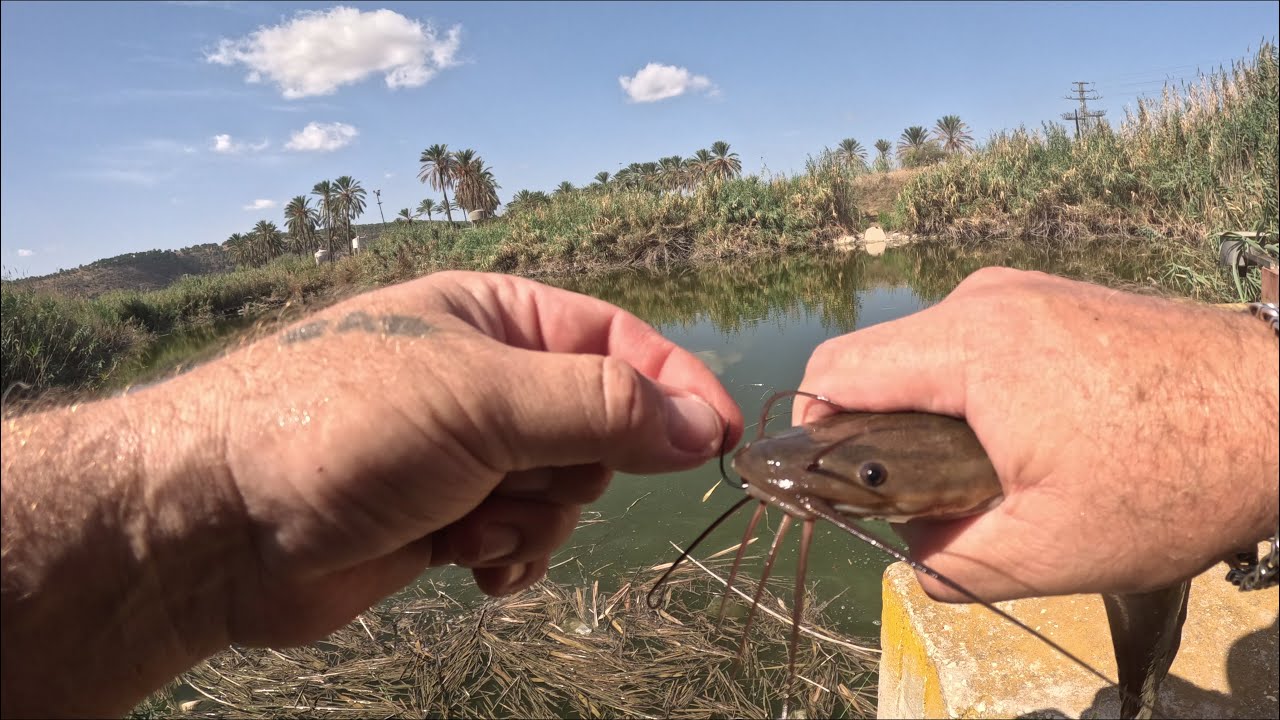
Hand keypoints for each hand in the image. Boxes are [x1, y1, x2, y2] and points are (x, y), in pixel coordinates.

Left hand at [148, 270, 741, 646]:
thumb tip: (704, 423)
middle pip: (599, 426)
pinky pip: (524, 536)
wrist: (215, 525)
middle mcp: (486, 379)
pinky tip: (474, 566)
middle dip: (577, 467)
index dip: (677, 386)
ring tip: (475, 526)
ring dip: (536, 519)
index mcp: (495, 318)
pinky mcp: (447, 516)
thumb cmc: (338, 427)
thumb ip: (598, 408)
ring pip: (564, 491)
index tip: (728, 437)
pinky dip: (512, 554)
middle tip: (524, 476)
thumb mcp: (481, 399)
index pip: (619, 342)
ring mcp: (467, 452)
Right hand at [795, 267, 1277, 600]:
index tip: (836, 487)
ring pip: (927, 353)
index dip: (814, 434)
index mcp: (971, 346)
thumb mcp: (1049, 551)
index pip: (837, 372)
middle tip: (921, 499)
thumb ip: (950, 563)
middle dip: (879, 434)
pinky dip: (973, 393)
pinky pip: (976, 343)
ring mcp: (1025, 291)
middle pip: (879, 361)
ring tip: (985, 474)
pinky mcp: (1055, 300)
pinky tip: (1023, 439)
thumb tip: (911, 552)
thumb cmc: (1177, 476)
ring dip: (931, 416)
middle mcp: (986, 300)